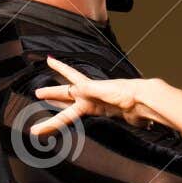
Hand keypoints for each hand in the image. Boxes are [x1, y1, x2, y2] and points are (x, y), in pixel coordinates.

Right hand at [30, 57, 154, 135]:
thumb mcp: (103, 90)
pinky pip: (87, 119)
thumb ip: (88, 89)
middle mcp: (91, 95)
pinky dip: (78, 121)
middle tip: (37, 92)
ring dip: (62, 109)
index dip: (59, 69)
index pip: (70, 77)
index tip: (49, 60)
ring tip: (50, 107)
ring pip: (74, 109)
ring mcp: (98, 106)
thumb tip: (73, 90)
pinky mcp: (106, 116)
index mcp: (89, 87)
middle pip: (67, 96)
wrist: (144, 102)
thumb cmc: (126, 93)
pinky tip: (76, 122)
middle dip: (52, 94)